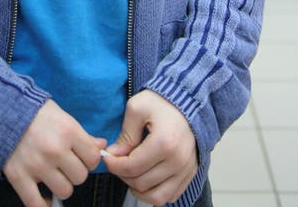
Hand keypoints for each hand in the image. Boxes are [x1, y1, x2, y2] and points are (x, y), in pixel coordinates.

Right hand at [3, 100, 105, 206]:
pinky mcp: (19, 177)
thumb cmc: (35, 112)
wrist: (3, 110)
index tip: (82, 157)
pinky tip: (44, 197)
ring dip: (61, 185)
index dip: (90, 159)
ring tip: (53, 175)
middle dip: (75, 172)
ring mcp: (37, 165)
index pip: (94, 158)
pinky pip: (36, 204)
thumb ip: (83, 134)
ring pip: (64, 191)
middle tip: (65, 164)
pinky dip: (43, 205)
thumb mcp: (62, 116)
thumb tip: (101, 146)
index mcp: (68, 131)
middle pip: (80, 177)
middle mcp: (55, 150)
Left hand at [101, 90, 197, 206]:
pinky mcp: (190, 174)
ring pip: (156, 197)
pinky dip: (155, 193)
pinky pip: (170, 196)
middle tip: (118, 161)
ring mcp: (186, 170)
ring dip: (138, 188)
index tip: (107, 157)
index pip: (132, 167)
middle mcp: (178, 161)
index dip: (114, 165)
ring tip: (131, 172)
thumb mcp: (137, 108)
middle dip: (123, 175)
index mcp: (164, 143)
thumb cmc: (161, 101)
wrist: (187, 100)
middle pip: (141, 183)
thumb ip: (125, 135)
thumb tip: (114, 156)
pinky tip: (146, 177)